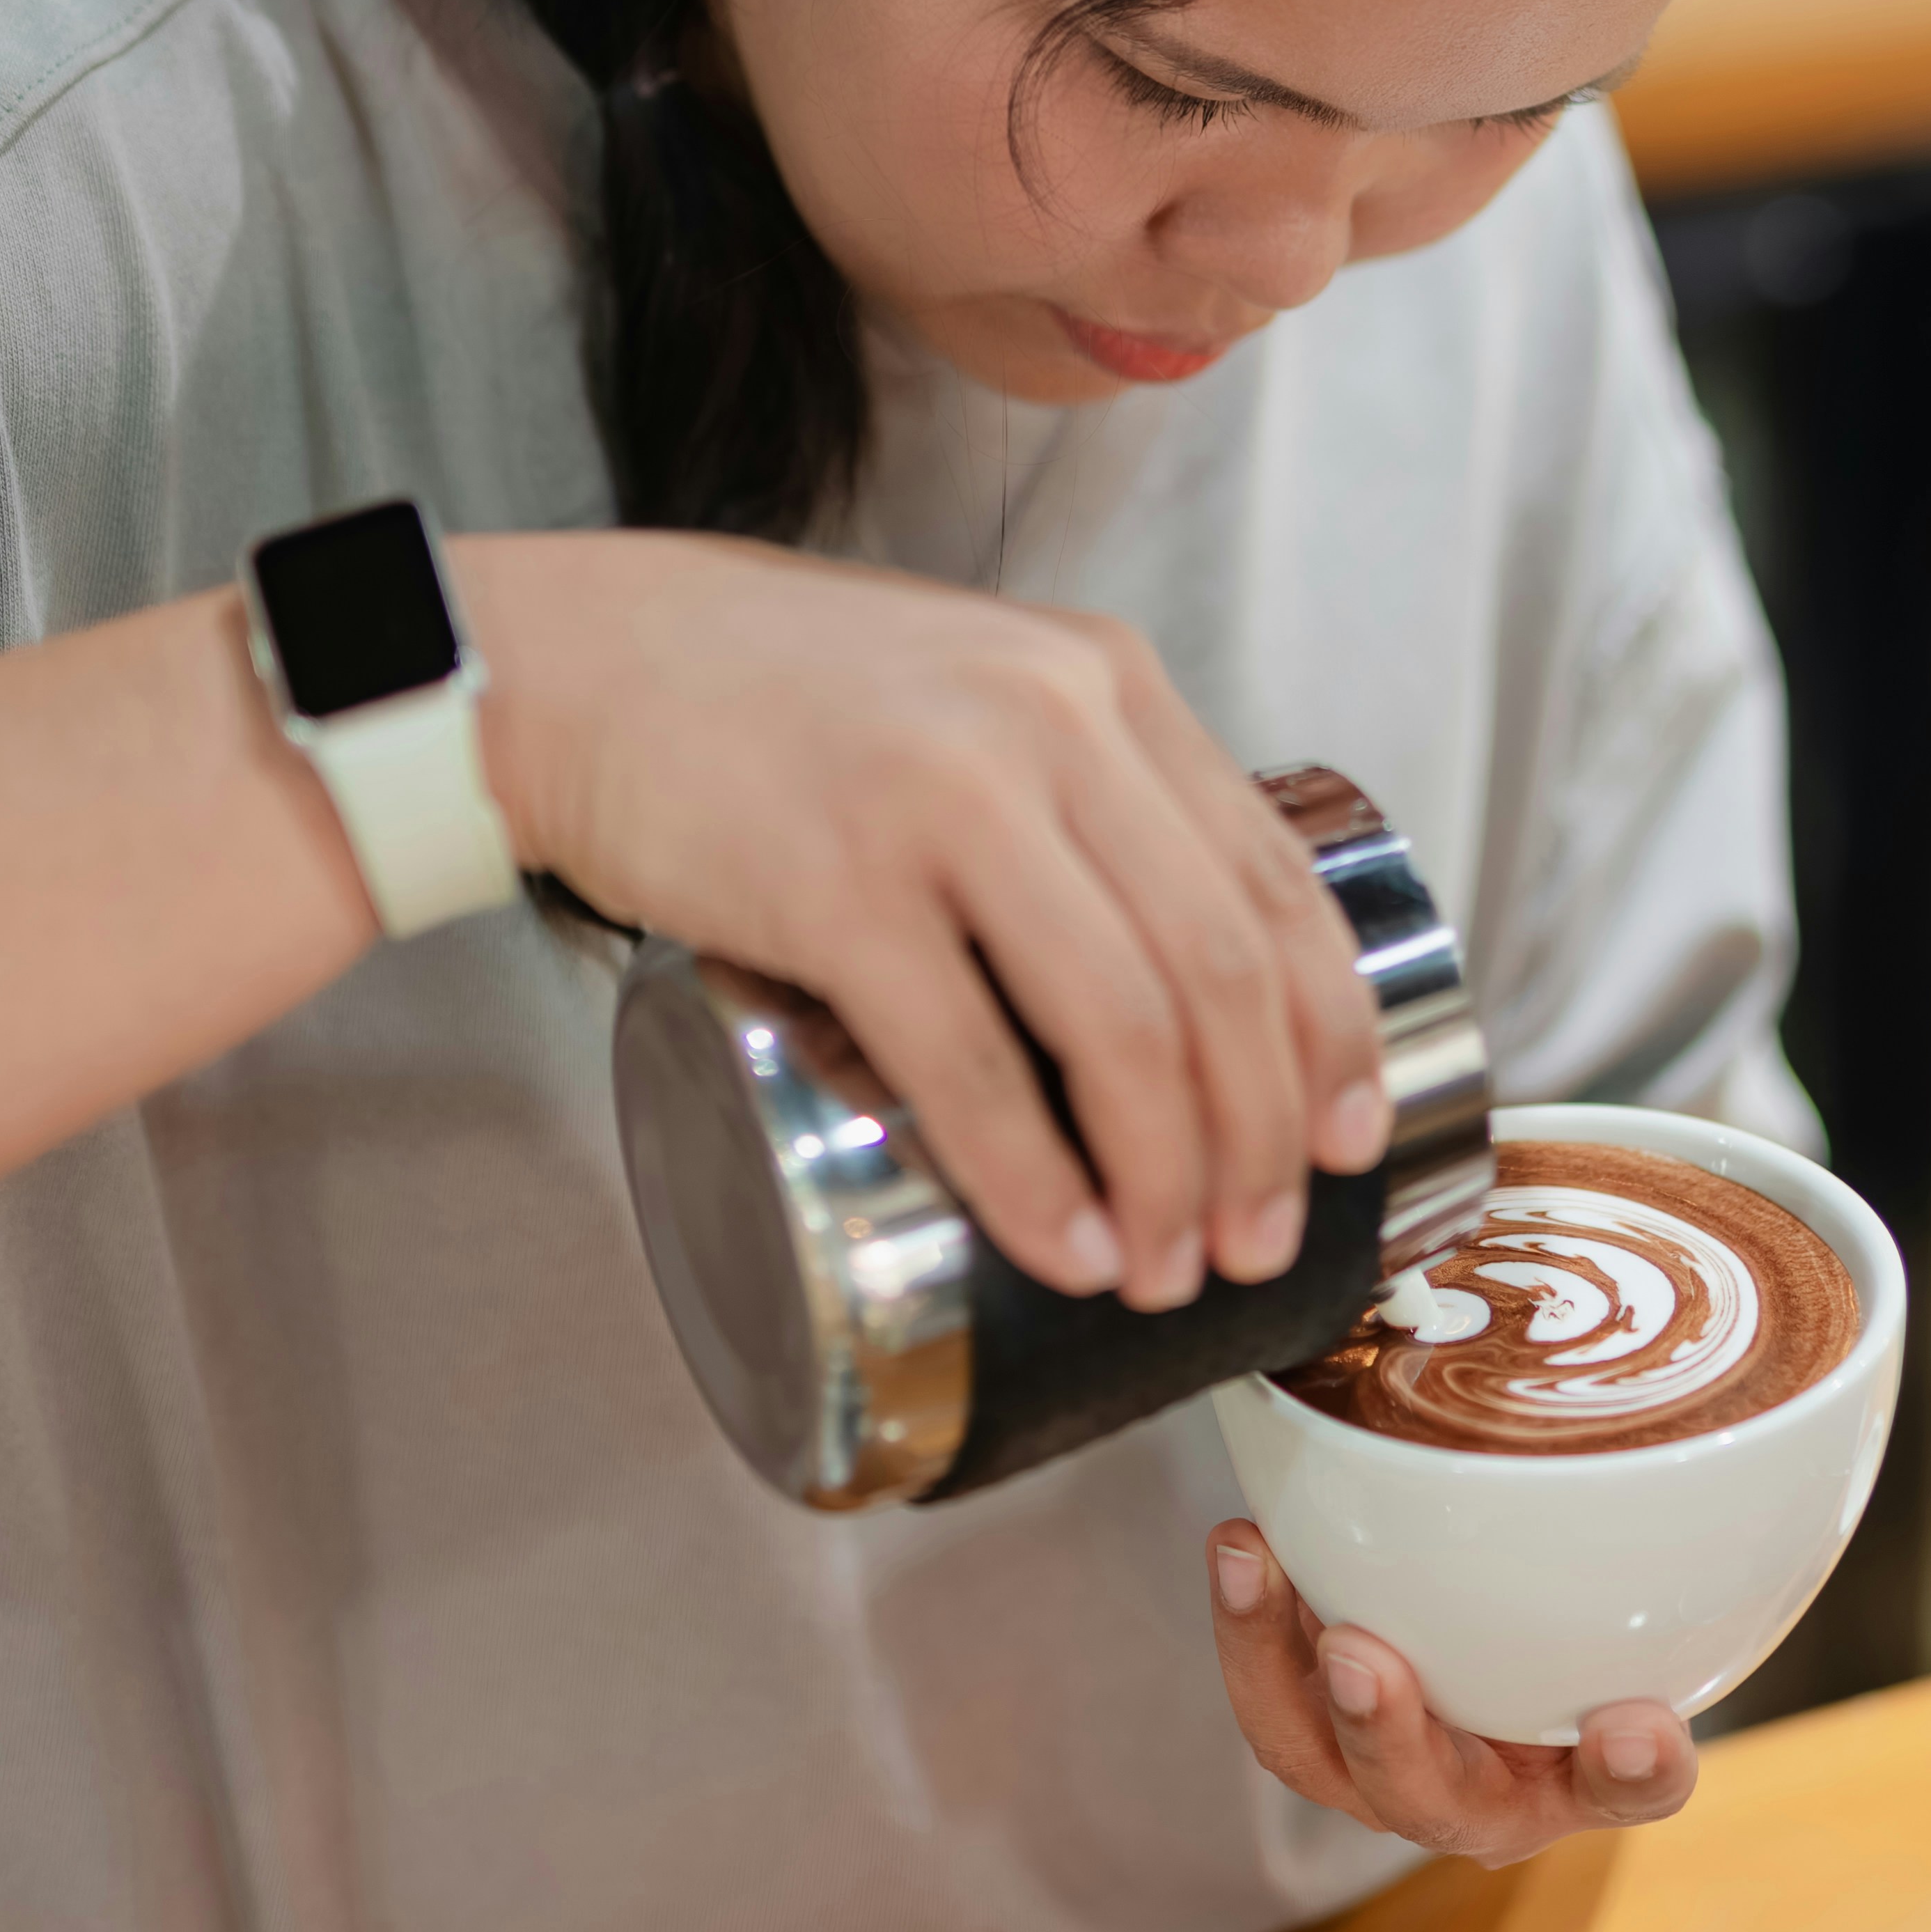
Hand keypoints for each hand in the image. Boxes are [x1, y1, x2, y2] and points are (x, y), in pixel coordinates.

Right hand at [458, 531, 1388, 1314]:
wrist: (583, 664)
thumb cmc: (777, 698)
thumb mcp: (976, 690)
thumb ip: (1079, 785)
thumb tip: (1179, 973)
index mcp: (1104, 683)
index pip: (1273, 880)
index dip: (1331, 1034)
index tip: (1347, 1140)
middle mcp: (1051, 724)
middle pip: (1217, 969)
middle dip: (1261, 1137)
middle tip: (1253, 1242)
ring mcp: (946, 800)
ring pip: (1124, 1022)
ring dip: (1165, 1175)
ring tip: (1162, 1267)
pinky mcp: (837, 883)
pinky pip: (972, 1060)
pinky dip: (1035, 1175)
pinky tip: (1065, 1244)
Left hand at [1206, 1524, 1696, 1864]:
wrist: (1482, 1630)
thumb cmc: (1562, 1664)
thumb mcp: (1632, 1677)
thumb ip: (1648, 1719)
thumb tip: (1645, 1729)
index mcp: (1551, 1792)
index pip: (1596, 1798)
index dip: (1617, 1776)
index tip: (1631, 1727)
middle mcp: (1444, 1792)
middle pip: (1406, 1794)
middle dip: (1379, 1733)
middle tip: (1360, 1653)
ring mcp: (1359, 1750)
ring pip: (1299, 1739)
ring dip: (1262, 1652)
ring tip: (1247, 1555)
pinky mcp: (1301, 1689)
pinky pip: (1264, 1670)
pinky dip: (1247, 1609)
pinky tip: (1245, 1539)